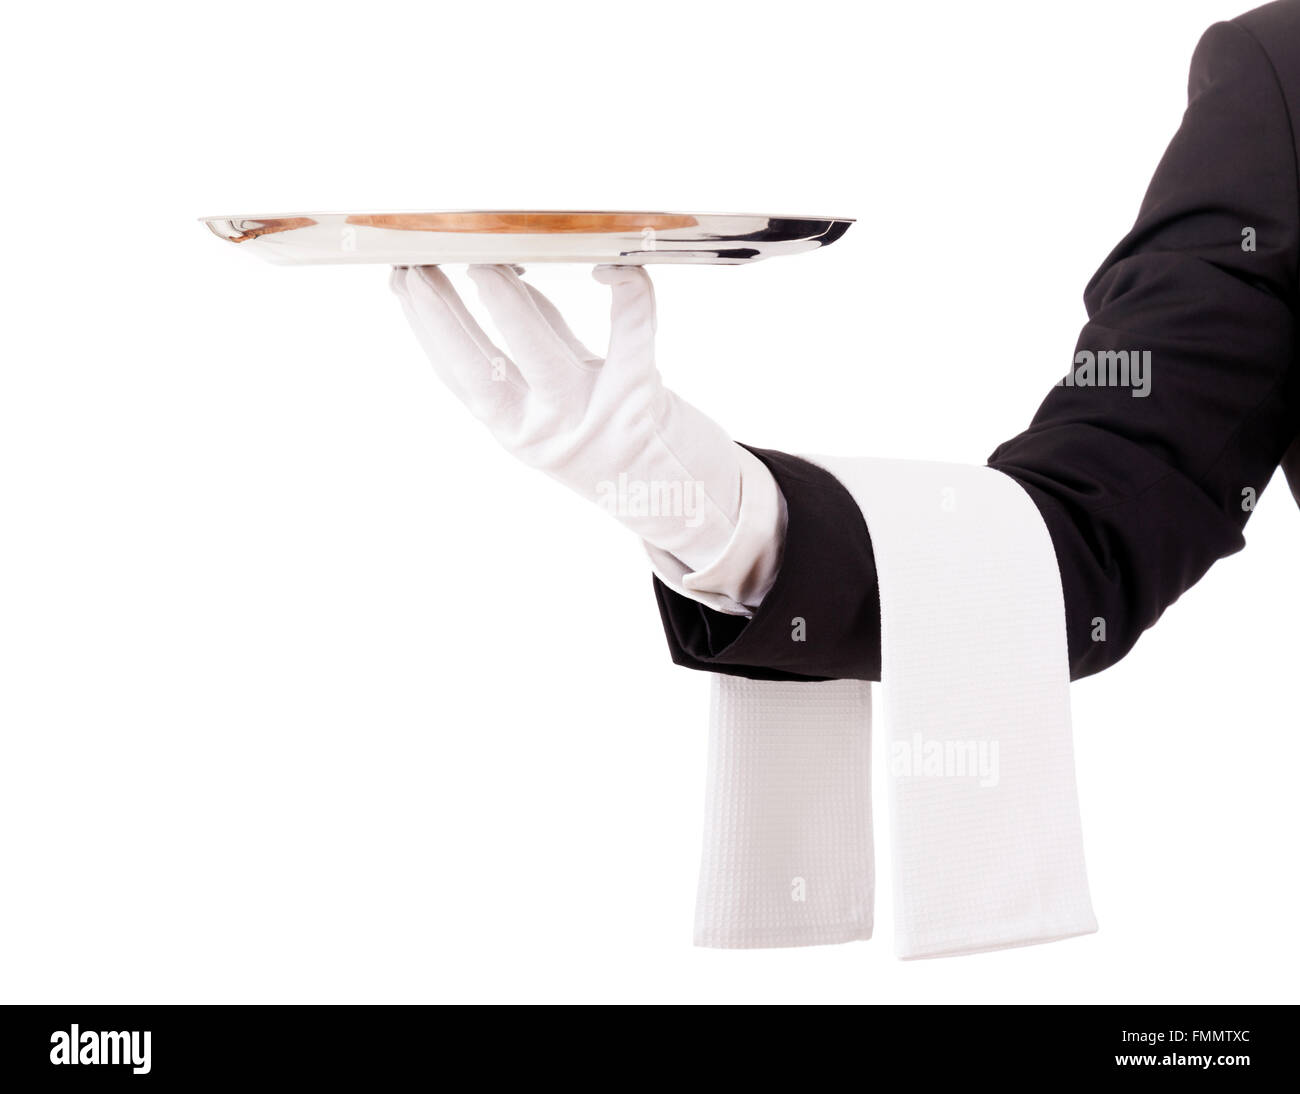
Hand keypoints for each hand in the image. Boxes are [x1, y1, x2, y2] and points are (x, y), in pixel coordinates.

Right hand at [390, 263, 742, 572]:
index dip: (427, 329)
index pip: (458, 376)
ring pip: (543, 353)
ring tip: (485, 258)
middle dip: (447, 313)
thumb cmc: (603, 429)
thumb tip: (495, 272)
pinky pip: (633, 336)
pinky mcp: (641, 399)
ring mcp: (592, 418)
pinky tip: (610, 266)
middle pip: (486, 368)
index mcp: (515, 430)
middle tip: (423, 262)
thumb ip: (525, 344)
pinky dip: (628, 294)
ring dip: (510, 302)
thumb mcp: (550, 400)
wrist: (670, 485)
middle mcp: (546, 429)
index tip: (402, 280)